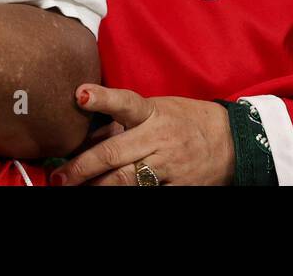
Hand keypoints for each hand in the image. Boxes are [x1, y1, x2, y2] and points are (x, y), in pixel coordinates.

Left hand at [51, 84, 235, 185]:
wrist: (233, 142)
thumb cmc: (184, 121)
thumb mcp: (155, 111)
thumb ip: (119, 125)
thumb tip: (83, 136)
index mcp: (151, 114)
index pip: (124, 103)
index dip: (102, 99)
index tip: (80, 95)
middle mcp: (158, 139)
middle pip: (115, 153)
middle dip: (82, 167)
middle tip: (60, 177)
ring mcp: (169, 166)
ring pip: (127, 180)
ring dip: (98, 187)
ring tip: (77, 190)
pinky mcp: (180, 188)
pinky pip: (148, 195)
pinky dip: (127, 196)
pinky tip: (109, 196)